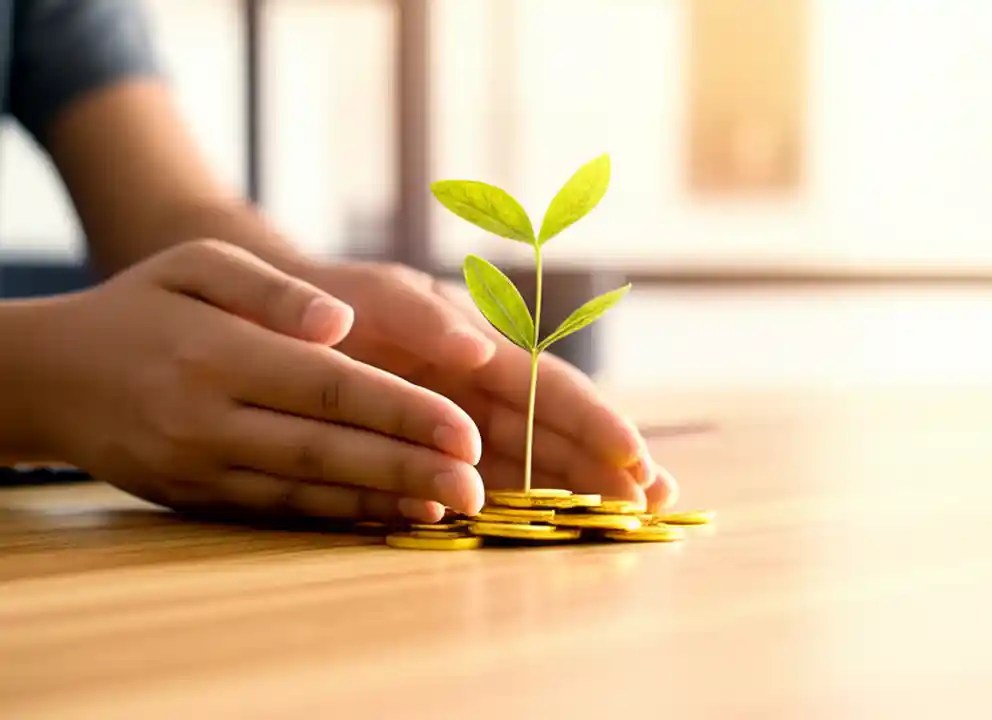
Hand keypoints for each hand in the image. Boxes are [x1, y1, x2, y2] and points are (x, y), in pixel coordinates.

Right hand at [34, 240, 485, 522]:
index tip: (464, 430)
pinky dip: (342, 514)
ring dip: (386, 500)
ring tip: (453, 506)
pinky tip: (395, 514)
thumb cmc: (143, 305)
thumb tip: (340, 321)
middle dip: (410, 468)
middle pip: (328, 448)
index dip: (402, 411)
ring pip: (309, 489)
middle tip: (477, 484)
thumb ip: (274, 290)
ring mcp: (201, 466)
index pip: (328, 387)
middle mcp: (208, 417)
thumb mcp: (197, 266)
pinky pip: (283, 510)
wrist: (52, 376)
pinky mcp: (199, 498)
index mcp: (217, 352)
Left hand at [293, 259, 679, 510]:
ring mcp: (461, 429)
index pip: (553, 389)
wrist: (282, 326)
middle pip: (559, 436)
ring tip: (629, 521)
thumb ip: (426, 319)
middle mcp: (483, 394)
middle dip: (611, 466)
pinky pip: (483, 489)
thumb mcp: (382, 296)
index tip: (637, 456)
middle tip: (658, 503)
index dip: (598, 422)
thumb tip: (479, 350)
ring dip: (581, 492)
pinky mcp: (433, 459)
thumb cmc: (337, 300)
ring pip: (532, 467)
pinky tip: (553, 534)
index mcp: (483, 350)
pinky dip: (518, 510)